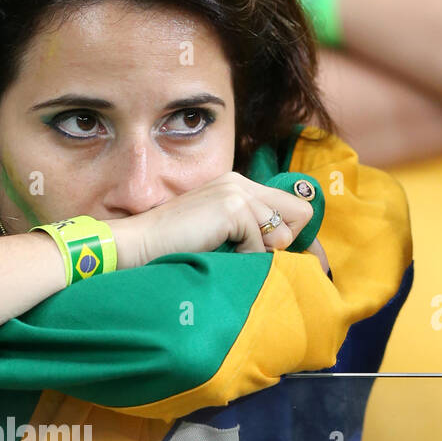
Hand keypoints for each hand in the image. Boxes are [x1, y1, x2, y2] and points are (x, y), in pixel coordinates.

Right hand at [113, 172, 314, 267]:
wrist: (141, 244)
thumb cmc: (174, 246)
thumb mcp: (219, 234)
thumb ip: (249, 233)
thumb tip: (285, 244)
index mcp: (237, 185)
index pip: (289, 205)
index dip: (290, 234)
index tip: (277, 256)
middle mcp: (241, 182)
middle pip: (300, 211)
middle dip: (288, 241)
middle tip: (260, 257)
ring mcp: (237, 192)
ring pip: (283, 230)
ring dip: (262, 252)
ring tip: (231, 256)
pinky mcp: (232, 208)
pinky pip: (261, 242)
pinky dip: (244, 257)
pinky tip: (219, 254)